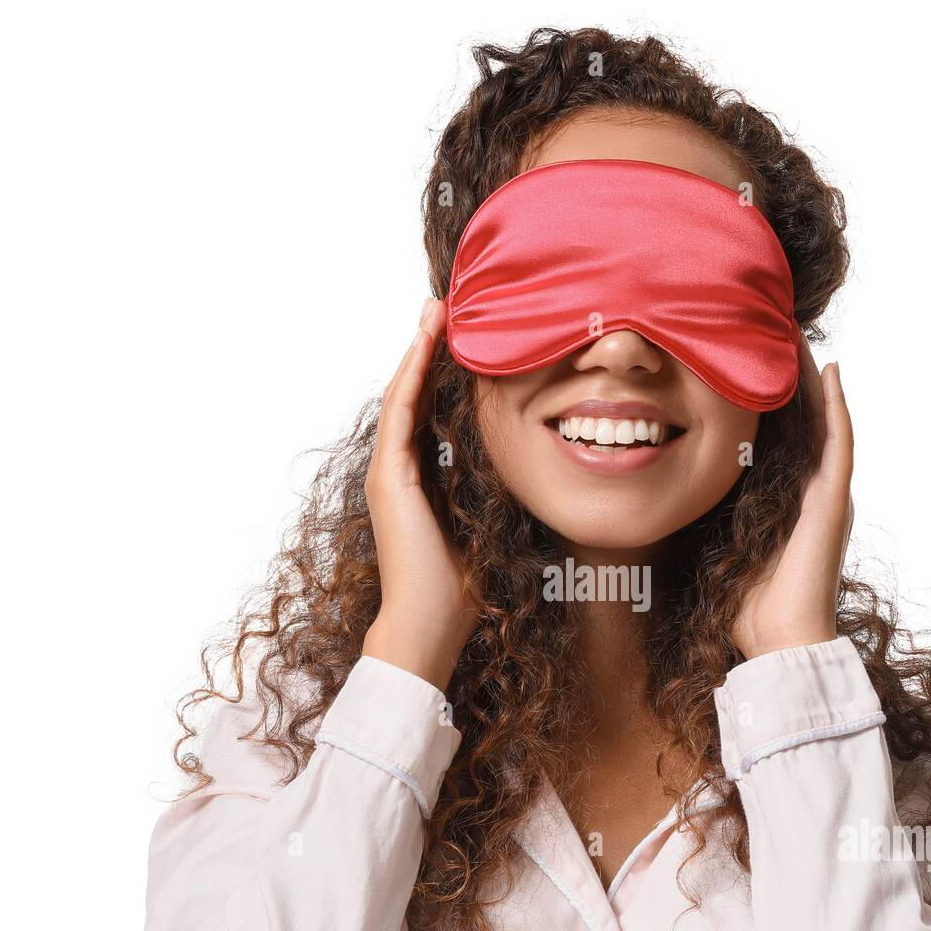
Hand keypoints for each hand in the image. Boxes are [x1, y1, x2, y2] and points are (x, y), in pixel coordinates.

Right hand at [362, 298, 478, 691]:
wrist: (430, 625)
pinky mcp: (388, 479)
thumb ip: (501, 496)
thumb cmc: (462, 589)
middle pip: (414, 393)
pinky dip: (411, 377)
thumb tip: (542, 477)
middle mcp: (400, 469)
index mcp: (422, 478)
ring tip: (434, 310)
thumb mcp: (490, 526)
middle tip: (446, 305)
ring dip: (417, 349)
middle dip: (429, 348)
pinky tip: (425, 345)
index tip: (467, 337)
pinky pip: (400, 415)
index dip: (445, 372)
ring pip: (403, 394)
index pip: (433, 411)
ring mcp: (389, 472)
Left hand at [731, 345, 853, 657]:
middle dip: (786, 374)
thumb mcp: (713, 544)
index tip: (739, 355)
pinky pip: (840, 443)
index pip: (773, 432)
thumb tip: (660, 491)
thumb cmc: (746, 604)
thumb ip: (702, 515)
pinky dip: (837, 407)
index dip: (762, 394)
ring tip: (798, 332)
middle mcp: (807, 487)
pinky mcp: (835, 501)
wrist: (777, 641)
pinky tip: (830, 371)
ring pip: (822, 418)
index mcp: (781, 496)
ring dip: (812, 376)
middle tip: (770, 326)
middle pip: (799, 416)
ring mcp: (826, 492)